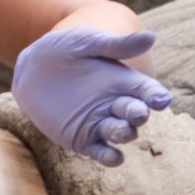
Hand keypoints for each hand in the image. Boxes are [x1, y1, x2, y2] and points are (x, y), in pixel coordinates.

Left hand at [11, 27, 172, 165]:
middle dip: (139, 115)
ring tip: (122, 131)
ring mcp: (100, 123)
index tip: (161, 99)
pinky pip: (101, 152)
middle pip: (135, 114)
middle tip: (139, 113)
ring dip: (125, 134)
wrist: (32, 68)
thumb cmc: (64, 49)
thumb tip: (150, 37)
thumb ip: (117, 45)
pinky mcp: (82, 139)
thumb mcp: (88, 42)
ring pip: (121, 133)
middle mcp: (116, 104)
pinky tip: (114, 157)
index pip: (147, 91)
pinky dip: (110, 157)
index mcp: (125, 81)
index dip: (156, 96)